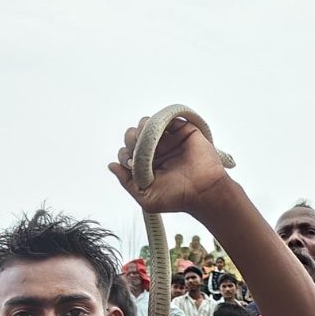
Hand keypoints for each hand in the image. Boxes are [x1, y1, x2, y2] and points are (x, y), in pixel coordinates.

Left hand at [108, 115, 237, 218]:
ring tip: (147, 138)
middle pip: (134, 135)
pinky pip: (168, 118)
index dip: (124, 155)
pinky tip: (157, 130)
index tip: (130, 164)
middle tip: (136, 147)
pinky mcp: (183, 130)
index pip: (127, 153)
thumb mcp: (145, 197)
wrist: (204, 192)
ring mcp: (169, 139)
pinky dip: (160, 119)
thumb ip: (126, 182)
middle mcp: (157, 151)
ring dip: (142, 127)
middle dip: (131, 138)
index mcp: (147, 165)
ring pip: (148, 123)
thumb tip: (111, 165)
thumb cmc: (177, 198)